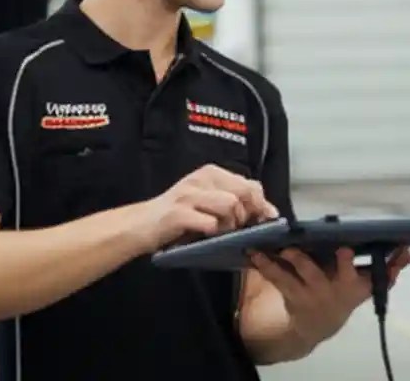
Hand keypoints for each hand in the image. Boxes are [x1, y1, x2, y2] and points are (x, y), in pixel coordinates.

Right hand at [139, 164, 279, 250]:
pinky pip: (210, 223)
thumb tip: (267, 211)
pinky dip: (214, 233)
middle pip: (244, 193)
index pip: (250, 184)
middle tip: (239, 228)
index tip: (265, 220)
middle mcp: (201, 179)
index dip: (262, 204)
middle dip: (248, 214)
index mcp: (211, 173)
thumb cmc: (179, 215)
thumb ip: (233, 200)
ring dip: (231, 224)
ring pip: (230, 205)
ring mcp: (189, 195)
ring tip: (221, 232)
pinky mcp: (178, 214)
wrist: (141, 224)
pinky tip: (207, 236)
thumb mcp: (207, 200)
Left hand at [249, 246, 409, 349]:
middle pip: (319, 274)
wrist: (318, 327)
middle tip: (298, 247)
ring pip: (292, 275)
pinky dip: (264, 264)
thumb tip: (409, 251)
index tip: (344, 248)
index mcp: (350, 285)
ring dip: (281, 261)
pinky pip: (275, 277)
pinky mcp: (289, 293)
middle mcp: (328, 290)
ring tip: (270, 246)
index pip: (353, 272)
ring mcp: (307, 293)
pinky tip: (255, 252)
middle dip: (306, 262)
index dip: (348, 262)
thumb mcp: (369, 285)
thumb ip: (391, 268)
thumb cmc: (346, 295)